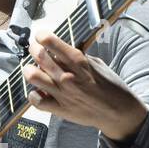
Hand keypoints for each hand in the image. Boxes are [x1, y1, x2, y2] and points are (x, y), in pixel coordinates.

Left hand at [23, 32, 148, 142]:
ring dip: (29, 70)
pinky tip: (37, 90)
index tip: (40, 36)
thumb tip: (63, 49)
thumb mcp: (98, 65)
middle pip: (41, 57)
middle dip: (34, 49)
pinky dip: (34, 94)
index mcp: (79, 62)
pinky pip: (37, 100)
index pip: (53, 43)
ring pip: (34, 77)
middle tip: (34, 49)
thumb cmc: (110, 86)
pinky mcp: (60, 109)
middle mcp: (68, 76)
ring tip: (30, 69)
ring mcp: (63, 94)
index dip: (42, 37)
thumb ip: (79, 57)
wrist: (119, 112)